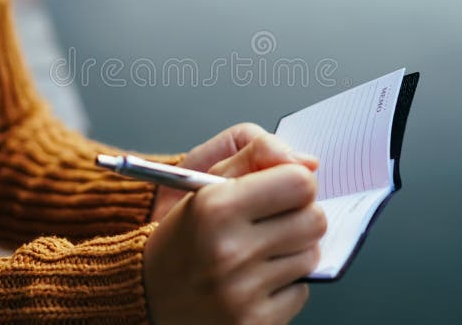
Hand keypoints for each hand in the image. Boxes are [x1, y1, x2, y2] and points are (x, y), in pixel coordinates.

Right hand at [144, 135, 325, 324]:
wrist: (147, 291)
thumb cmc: (182, 232)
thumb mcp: (205, 178)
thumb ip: (256, 153)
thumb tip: (310, 163)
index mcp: (216, 207)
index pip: (300, 182)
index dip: (296, 181)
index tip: (282, 188)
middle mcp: (229, 251)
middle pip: (315, 220)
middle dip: (299, 215)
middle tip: (272, 219)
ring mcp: (242, 292)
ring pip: (311, 256)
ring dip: (292, 250)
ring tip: (258, 250)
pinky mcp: (253, 323)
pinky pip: (301, 292)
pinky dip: (284, 285)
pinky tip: (256, 279)